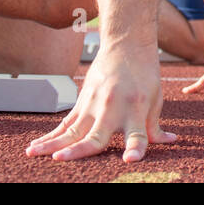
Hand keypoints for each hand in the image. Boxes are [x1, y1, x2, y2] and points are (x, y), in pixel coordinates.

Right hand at [26, 42, 173, 162]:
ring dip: (52, 143)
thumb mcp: (155, 98)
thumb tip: (169, 142)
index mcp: (137, 108)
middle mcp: (113, 108)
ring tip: (34, 154)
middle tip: (61, 158)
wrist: (127, 44)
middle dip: (79, 150)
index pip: (138, 134)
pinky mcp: (82, 102)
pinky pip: (64, 124)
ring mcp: (94, 105)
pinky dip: (50, 136)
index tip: (130, 160)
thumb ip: (155, 125)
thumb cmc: (145, 73)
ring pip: (71, 130)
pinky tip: (34, 147)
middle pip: (95, 135)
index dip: (135, 148)